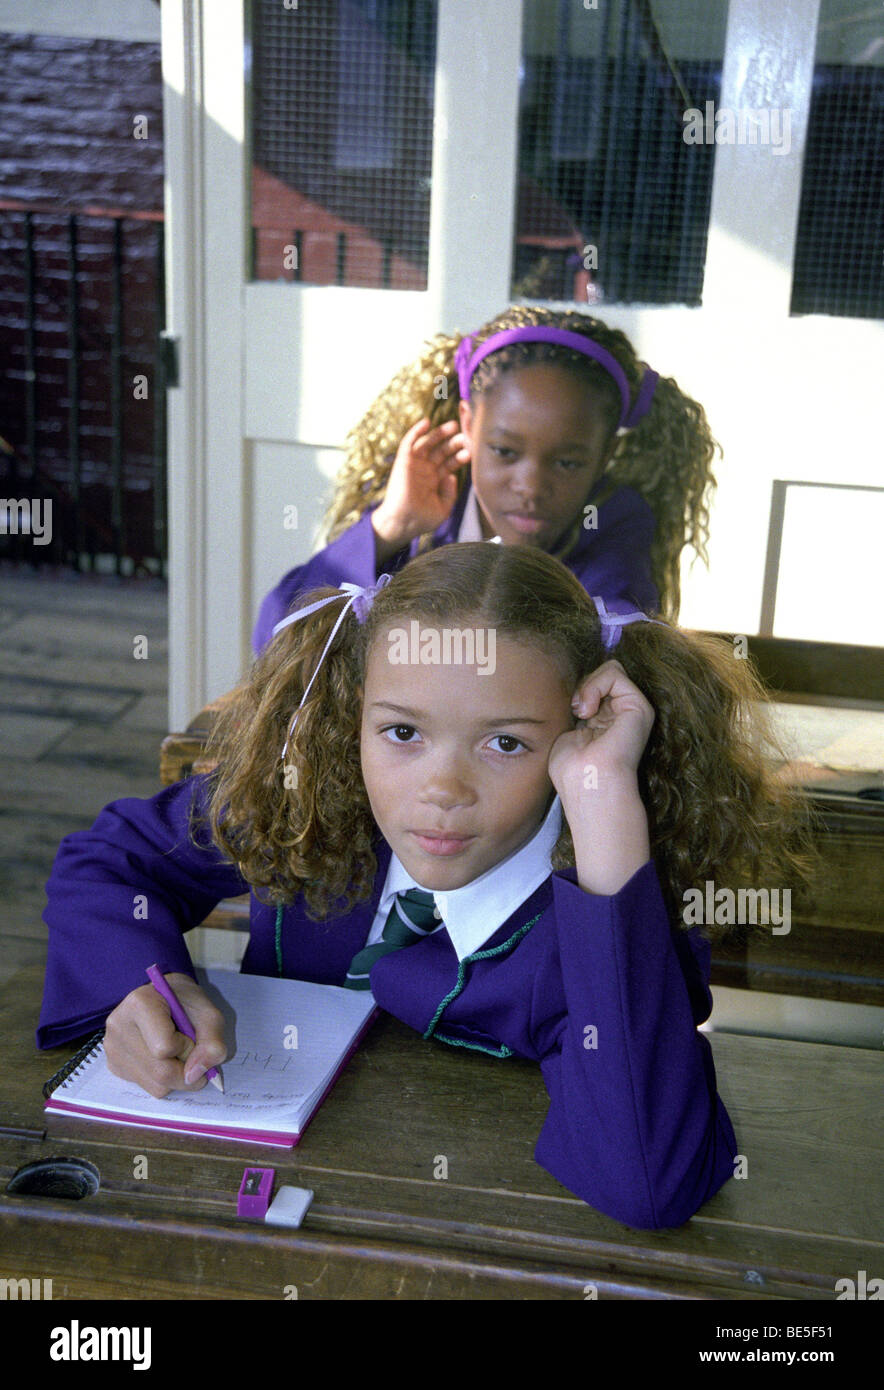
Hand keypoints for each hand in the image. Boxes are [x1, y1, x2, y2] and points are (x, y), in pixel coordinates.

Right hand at [104, 973, 226, 1098]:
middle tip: (193, 1053)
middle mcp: (119, 1026)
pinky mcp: (113, 1065)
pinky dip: (163, 1080)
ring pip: (155, 1086)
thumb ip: (212, 1044)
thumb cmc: (186, 1003)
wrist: (164, 998)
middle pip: (160, 1073)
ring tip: (176, 1052)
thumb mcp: (210, 1015)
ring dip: (177, 1077)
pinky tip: (162, 1058)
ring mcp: (112, 1047)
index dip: (187, 1047)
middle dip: (187, 1070)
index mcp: (140, 1004)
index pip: (164, 1047)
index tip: (189, 1033)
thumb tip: (194, 1076)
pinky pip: (146, 1088)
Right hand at [371, 417, 469, 556]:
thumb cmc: (422, 519)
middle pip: (442, 451)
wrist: (403, 522)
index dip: (461, 456)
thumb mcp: (444, 508)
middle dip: (454, 442)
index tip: (473, 450)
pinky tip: (427, 422)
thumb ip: (450, 492)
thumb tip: (452, 476)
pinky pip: (408, 442)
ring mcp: (414, 465)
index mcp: (435, 480)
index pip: (450, 463)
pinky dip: (416, 431)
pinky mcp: (403, 461)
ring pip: (428, 443)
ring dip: (439, 433)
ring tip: (453, 425)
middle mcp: (425, 470)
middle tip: (467, 434)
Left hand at [548, 660, 654, 800]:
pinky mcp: (639, 706)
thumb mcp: (567, 730)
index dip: (577, 690)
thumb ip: (577, 707)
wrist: (588, 783)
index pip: (593, 685)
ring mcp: (633, 709)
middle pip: (601, 674)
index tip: (569, 711)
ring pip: (610, 669)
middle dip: (582, 686)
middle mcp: (622, 714)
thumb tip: (576, 690)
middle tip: (576, 711)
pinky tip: (587, 710)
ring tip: (582, 711)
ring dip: (588, 686)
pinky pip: (615, 673)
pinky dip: (595, 685)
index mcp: (606, 720)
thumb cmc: (573, 768)